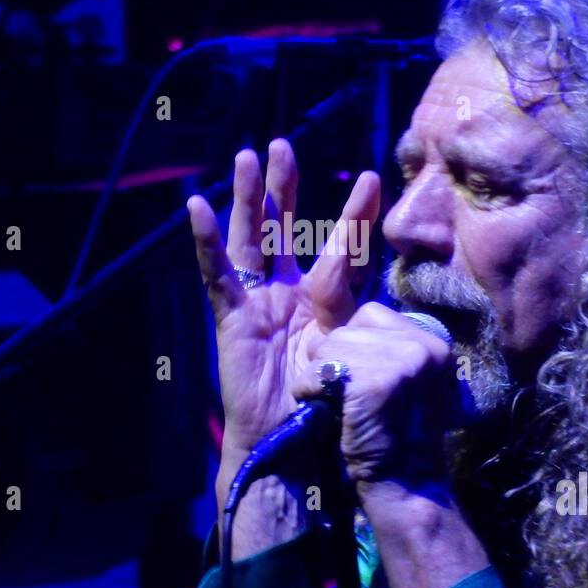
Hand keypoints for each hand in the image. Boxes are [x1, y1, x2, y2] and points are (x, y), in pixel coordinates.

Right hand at [187, 139, 380, 503]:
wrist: (290, 444)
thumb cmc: (323, 404)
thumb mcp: (348, 349)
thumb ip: (357, 316)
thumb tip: (391, 297)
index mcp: (319, 299)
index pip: (337, 248)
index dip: (352, 216)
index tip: (371, 177)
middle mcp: (284, 292)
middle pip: (281, 228)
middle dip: (281, 187)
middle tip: (282, 144)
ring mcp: (256, 302)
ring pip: (250, 239)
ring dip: (247, 198)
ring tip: (247, 157)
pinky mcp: (232, 318)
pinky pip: (218, 275)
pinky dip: (207, 241)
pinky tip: (197, 206)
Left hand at [291, 302, 458, 492]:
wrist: (405, 484)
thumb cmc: (396, 436)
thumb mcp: (403, 381)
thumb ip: (383, 349)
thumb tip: (334, 326)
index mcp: (433, 341)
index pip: (370, 313)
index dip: (352, 345)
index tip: (360, 381)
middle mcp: (422, 346)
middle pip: (345, 330)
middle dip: (334, 362)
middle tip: (351, 399)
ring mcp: (402, 361)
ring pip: (328, 348)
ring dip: (321, 380)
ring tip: (341, 408)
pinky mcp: (375, 383)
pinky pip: (319, 372)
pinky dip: (311, 392)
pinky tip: (330, 414)